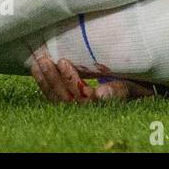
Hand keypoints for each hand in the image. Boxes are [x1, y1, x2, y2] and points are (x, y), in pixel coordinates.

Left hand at [29, 55, 153, 103]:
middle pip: (65, 98)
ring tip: (38, 62)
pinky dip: (43, 84)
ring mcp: (75, 107)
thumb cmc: (131, 84)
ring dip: (45, 80)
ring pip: (56, 98)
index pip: (80, 95)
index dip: (70, 79)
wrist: (132, 90)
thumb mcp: (129, 85)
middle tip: (46, 59)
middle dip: (53, 78)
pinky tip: (37, 70)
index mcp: (99, 105)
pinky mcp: (68, 102)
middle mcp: (85, 109)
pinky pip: (52, 97)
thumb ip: (117, 90)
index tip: (64, 61)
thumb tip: (101, 94)